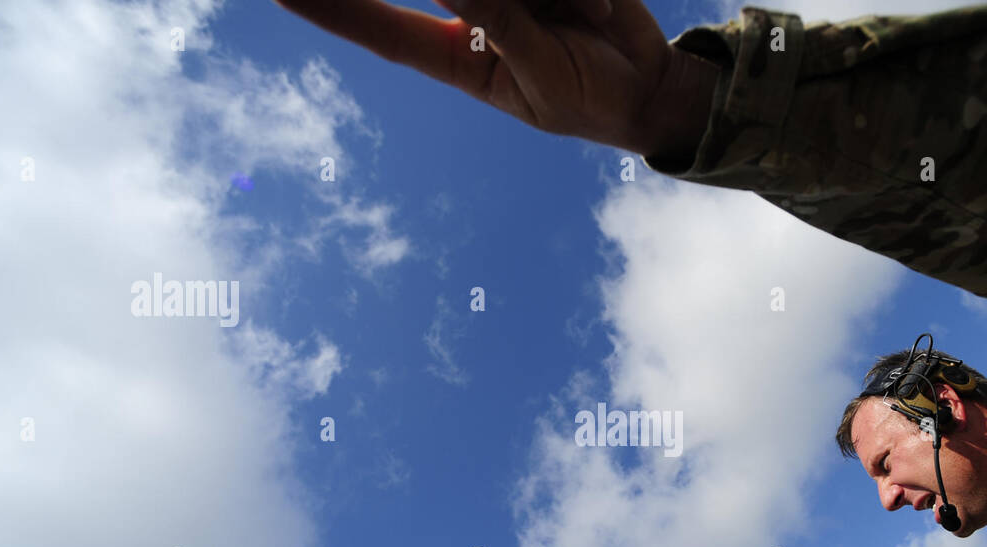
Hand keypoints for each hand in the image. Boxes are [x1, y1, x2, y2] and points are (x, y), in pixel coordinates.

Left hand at [272, 0, 714, 156]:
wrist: (652, 87)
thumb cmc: (590, 97)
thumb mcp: (543, 74)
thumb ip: (500, 21)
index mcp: (460, 58)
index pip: (384, 33)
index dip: (334, 10)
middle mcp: (472, 15)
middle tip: (417, 1)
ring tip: (583, 16)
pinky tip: (593, 8)